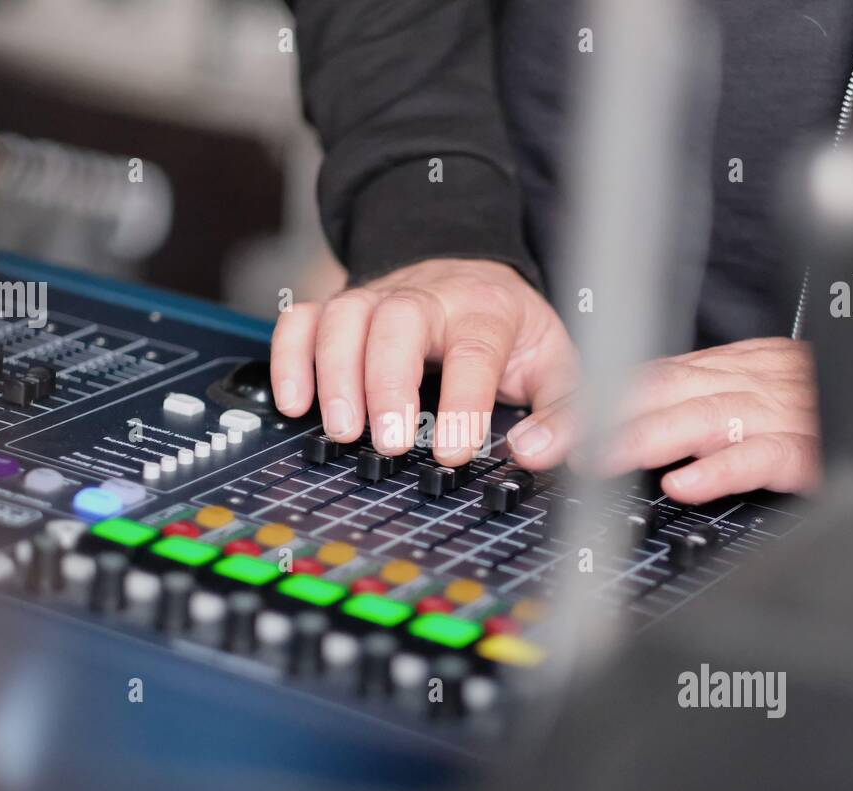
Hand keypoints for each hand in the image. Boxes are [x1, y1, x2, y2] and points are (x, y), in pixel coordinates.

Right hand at [270, 258, 576, 464]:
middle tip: (387, 442)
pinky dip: (290, 358)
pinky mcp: (338, 308)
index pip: (474, 350)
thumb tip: (536, 454)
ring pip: (344, 317)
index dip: (463, 401)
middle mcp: (426, 298)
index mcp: (486, 310)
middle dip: (388, 382)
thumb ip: (562, 414)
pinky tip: (294, 402)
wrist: (470, 274)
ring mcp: (376, 299)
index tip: (453, 452)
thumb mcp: (556, 365)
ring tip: (341, 430)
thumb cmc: (508, 331)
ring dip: (335, 374)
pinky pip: (302, 320)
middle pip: (399, 322)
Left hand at [505, 337, 821, 502]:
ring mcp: (787, 412)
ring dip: (644, 438)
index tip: (537, 431)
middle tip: (538, 447)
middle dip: (594, 419)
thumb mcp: (748, 404)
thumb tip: (620, 438)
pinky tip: (686, 483)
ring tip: (594, 459)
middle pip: (661, 393)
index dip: (587, 402)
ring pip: (705, 417)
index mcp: (730, 369)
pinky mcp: (820, 451)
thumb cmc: (822, 414)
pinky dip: (726, 466)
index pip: (644, 378)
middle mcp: (752, 382)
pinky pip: (769, 454)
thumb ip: (692, 415)